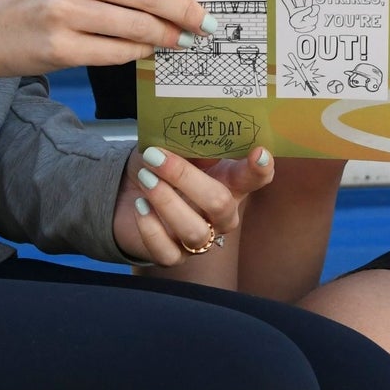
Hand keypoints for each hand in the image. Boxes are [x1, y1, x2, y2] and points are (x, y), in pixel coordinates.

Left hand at [111, 144, 273, 265]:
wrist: (129, 191)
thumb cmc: (162, 166)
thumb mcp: (178, 149)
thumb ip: (191, 143)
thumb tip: (194, 133)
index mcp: (230, 182)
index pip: (256, 177)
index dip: (260, 168)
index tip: (258, 152)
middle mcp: (221, 215)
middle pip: (219, 203)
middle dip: (185, 178)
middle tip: (156, 156)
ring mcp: (199, 239)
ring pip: (194, 231)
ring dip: (166, 201)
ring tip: (145, 177)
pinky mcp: (172, 256)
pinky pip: (166, 251)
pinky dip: (151, 227)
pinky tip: (140, 205)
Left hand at [280, 0, 320, 31]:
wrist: (306, 30)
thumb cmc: (299, 25)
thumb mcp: (296, 21)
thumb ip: (303, 13)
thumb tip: (311, 7)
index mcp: (292, 10)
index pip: (289, 3)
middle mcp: (299, 7)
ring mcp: (307, 9)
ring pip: (308, 0)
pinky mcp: (313, 11)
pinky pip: (314, 9)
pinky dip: (314, 11)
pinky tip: (312, 14)